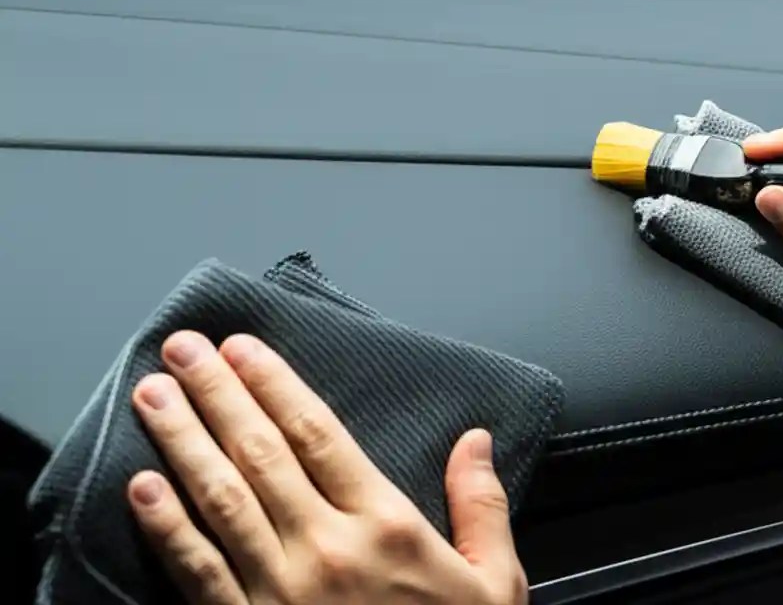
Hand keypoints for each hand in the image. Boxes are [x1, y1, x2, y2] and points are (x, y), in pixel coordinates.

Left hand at [125, 331, 526, 604]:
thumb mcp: (494, 583)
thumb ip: (482, 506)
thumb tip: (473, 440)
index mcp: (387, 528)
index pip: (318, 436)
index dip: (274, 384)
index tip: (242, 348)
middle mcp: (327, 550)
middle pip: (260, 454)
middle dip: (216, 395)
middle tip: (183, 349)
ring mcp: (280, 592)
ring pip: (220, 500)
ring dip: (181, 442)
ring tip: (153, 396)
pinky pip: (196, 572)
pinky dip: (165, 529)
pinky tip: (141, 488)